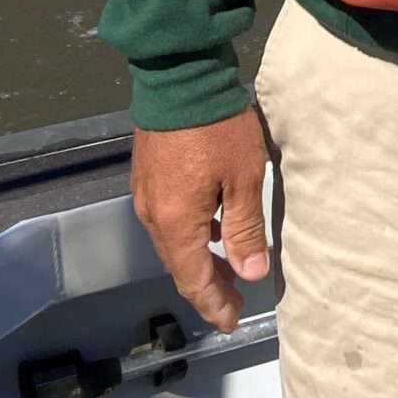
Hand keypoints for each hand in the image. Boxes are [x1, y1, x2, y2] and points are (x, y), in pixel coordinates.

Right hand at [131, 111, 271, 333]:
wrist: (180, 77)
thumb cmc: (218, 129)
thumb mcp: (243, 178)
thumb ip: (246, 228)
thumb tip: (251, 273)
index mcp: (175, 223)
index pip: (194, 279)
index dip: (214, 304)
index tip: (232, 321)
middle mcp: (153, 216)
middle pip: (180, 264)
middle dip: (208, 287)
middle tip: (234, 302)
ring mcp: (146, 195)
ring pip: (174, 243)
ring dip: (200, 260)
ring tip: (229, 270)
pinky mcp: (148, 176)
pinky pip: (169, 220)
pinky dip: (191, 235)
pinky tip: (213, 230)